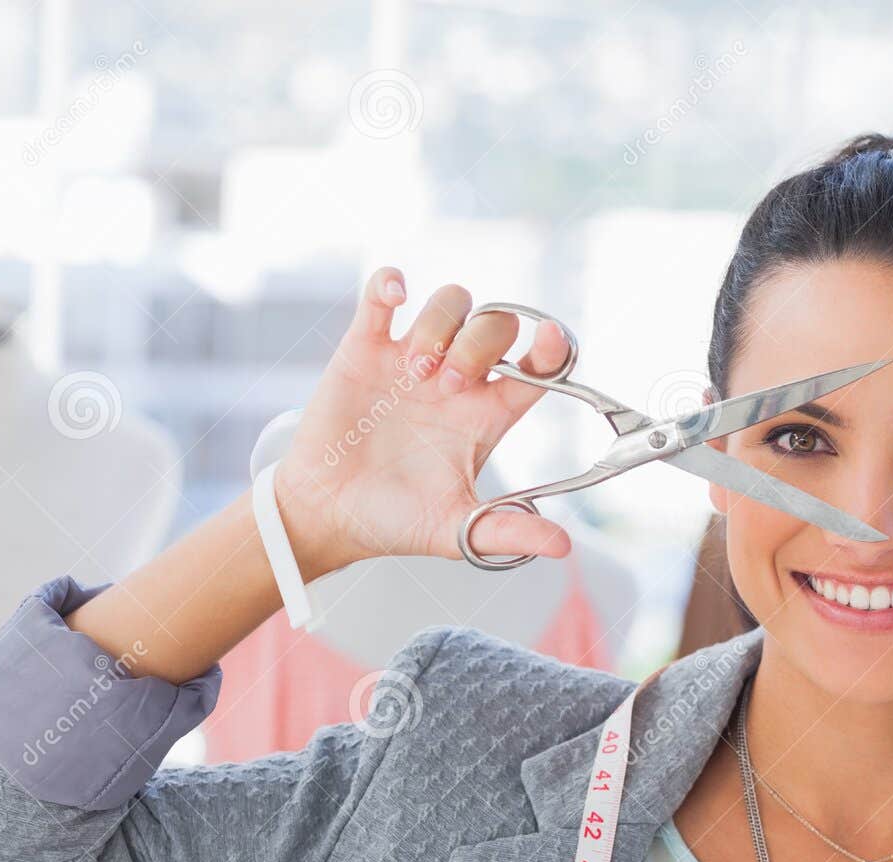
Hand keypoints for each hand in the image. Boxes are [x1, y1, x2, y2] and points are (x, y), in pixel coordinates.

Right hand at [273, 267, 574, 575]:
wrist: (328, 515)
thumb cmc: (395, 522)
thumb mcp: (456, 531)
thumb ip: (508, 533)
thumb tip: (563, 547)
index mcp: (486, 415)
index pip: (537, 368)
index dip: (552, 347)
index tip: (550, 339)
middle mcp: (457, 380)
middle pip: (496, 326)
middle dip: (480, 345)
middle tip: (450, 385)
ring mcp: (412, 359)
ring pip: (451, 302)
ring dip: (441, 325)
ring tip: (416, 369)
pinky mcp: (366, 349)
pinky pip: (383, 294)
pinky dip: (390, 283)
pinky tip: (393, 298)